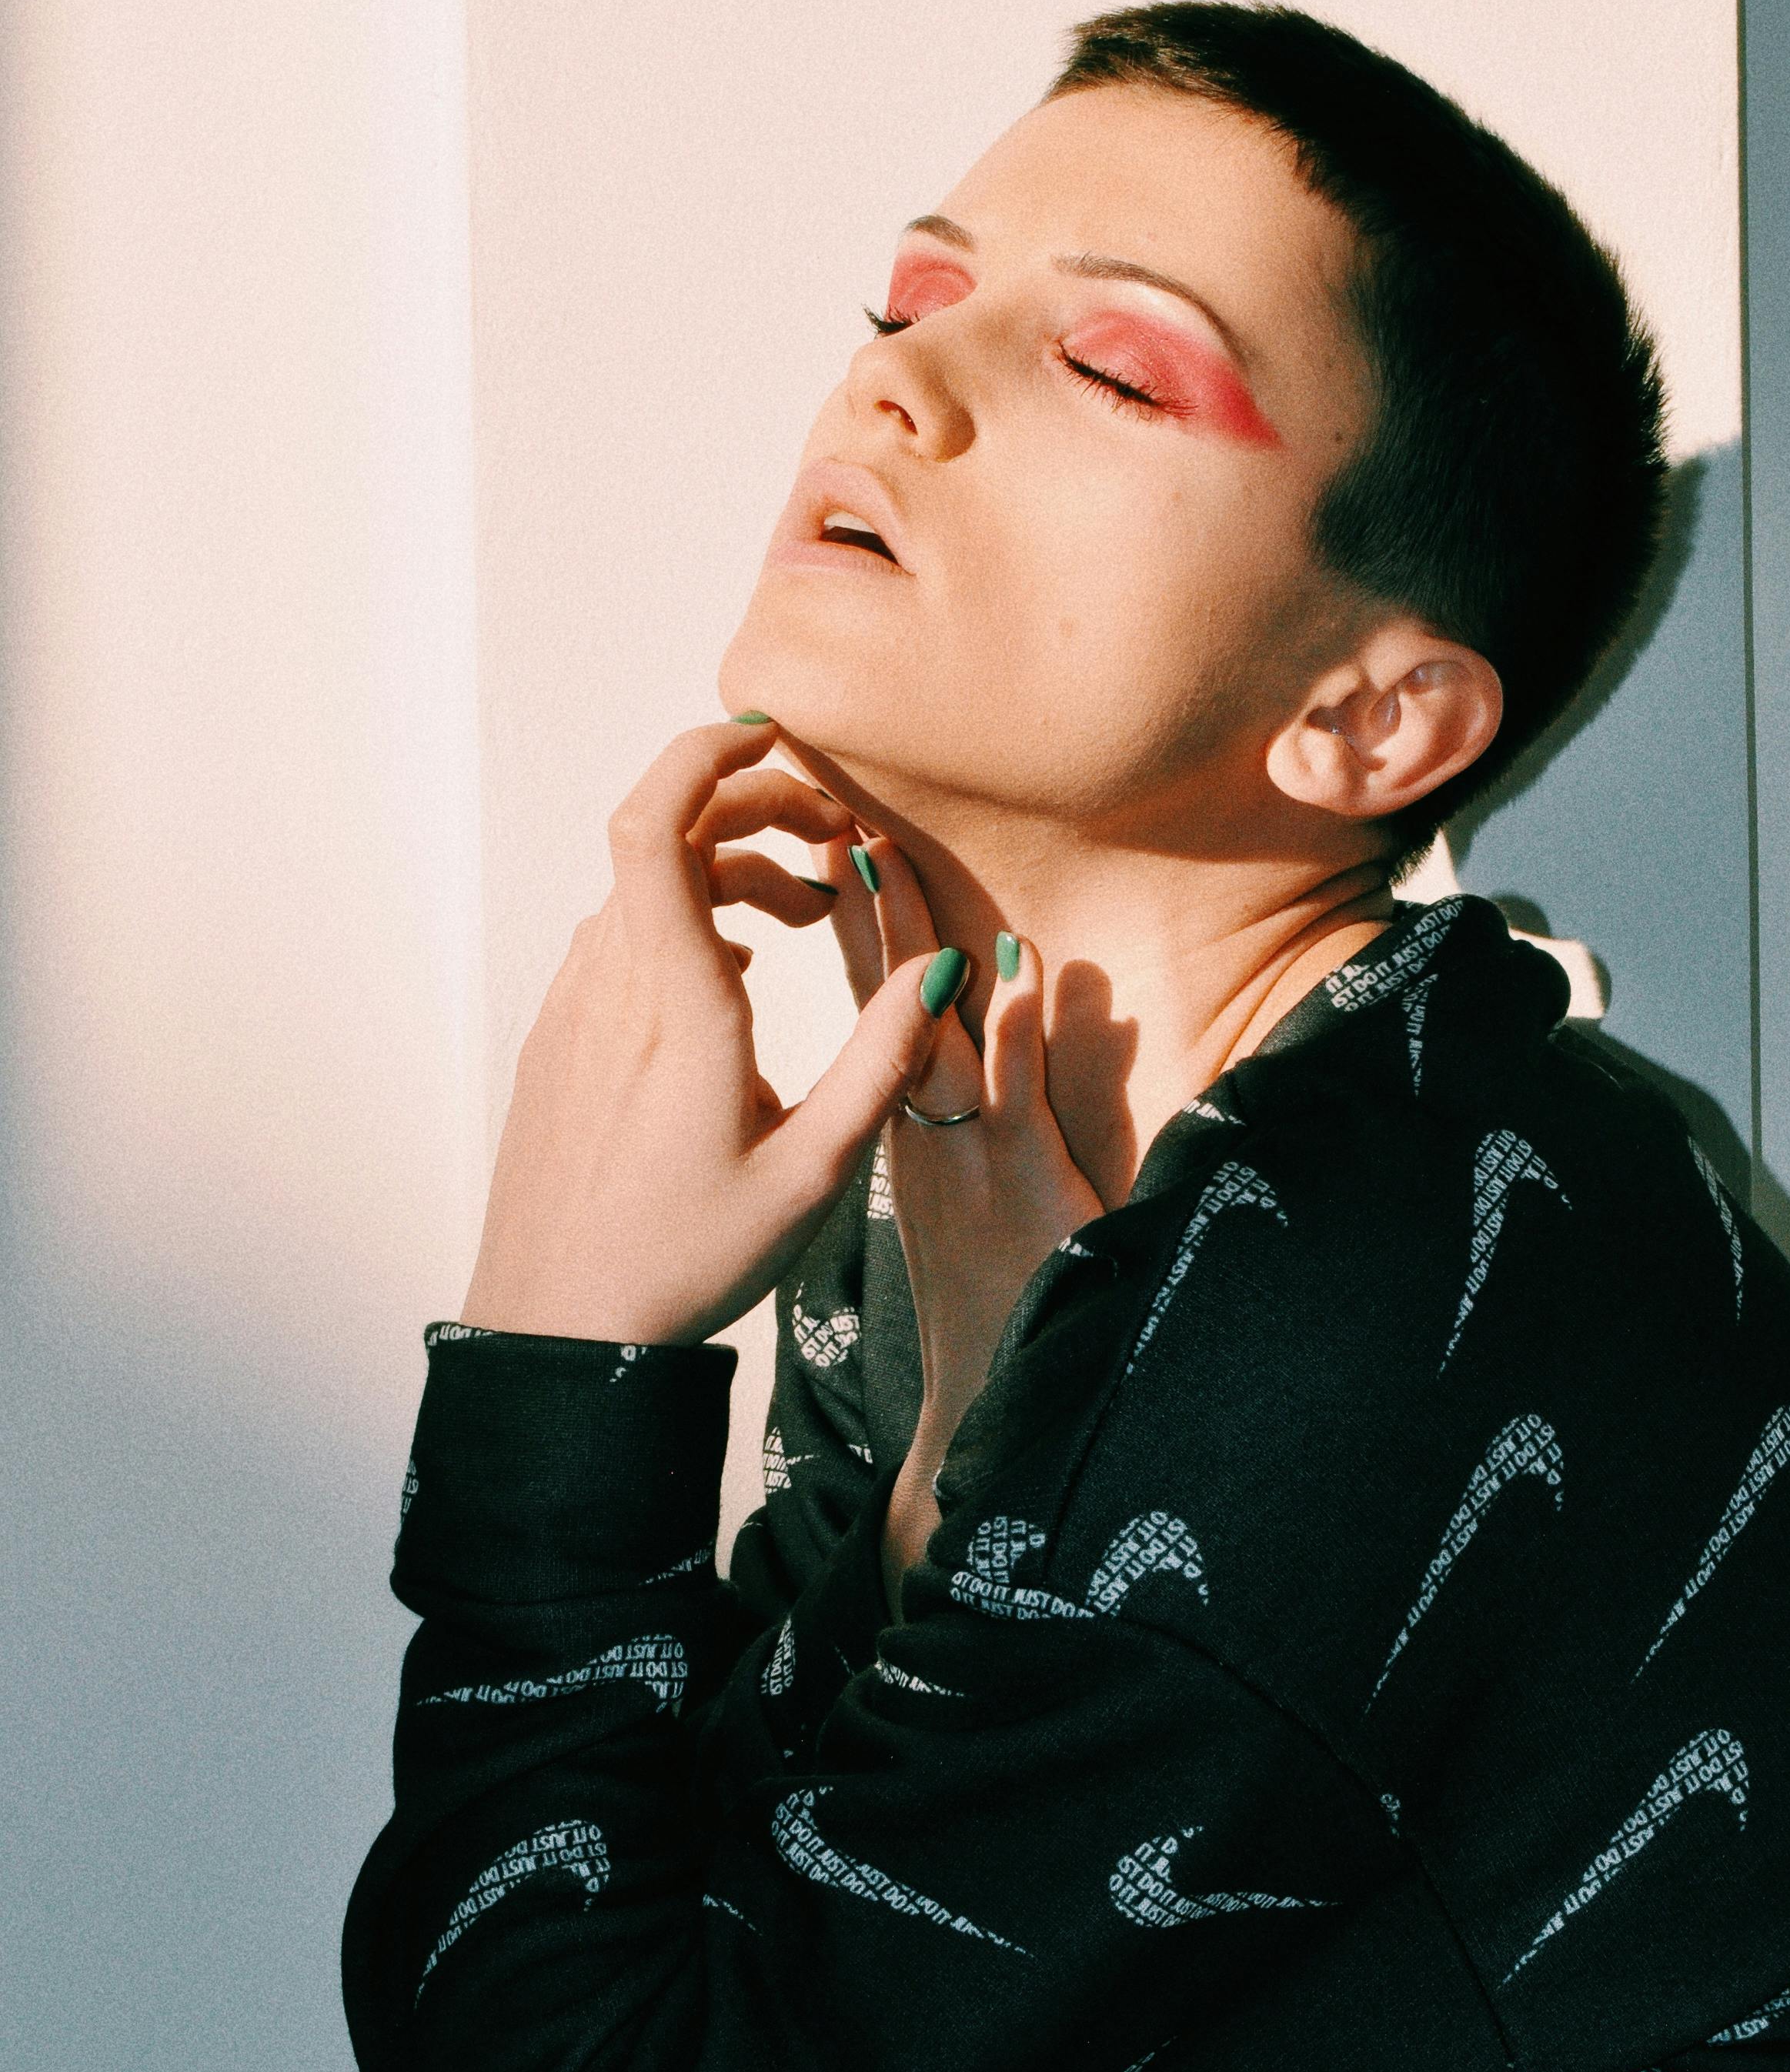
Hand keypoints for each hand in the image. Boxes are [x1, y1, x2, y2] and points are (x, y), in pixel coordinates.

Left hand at [459, 721, 952, 1345]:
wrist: (560, 1332)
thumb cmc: (685, 1259)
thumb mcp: (815, 1167)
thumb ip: (884, 1058)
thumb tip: (946, 967)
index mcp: (675, 1000)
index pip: (655, 820)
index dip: (704, 755)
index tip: (773, 740)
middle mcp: (610, 985)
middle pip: (661, 835)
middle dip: (751, 808)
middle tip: (833, 840)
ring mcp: (574, 1011)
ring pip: (643, 890)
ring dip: (726, 873)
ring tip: (802, 922)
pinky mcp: (561, 1042)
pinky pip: (620, 940)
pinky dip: (686, 922)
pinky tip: (736, 980)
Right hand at [821, 835, 1101, 1604]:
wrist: (1002, 1391)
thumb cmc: (993, 1287)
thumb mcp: (969, 1189)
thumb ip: (971, 1106)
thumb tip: (975, 1032)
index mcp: (908, 1121)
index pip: (874, 1004)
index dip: (857, 927)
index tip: (832, 844)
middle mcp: (928, 1124)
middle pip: (887, 998)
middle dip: (863, 910)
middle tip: (832, 818)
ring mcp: (971, 1148)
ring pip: (937, 1029)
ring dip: (913, 946)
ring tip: (884, 861)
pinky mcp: (1024, 1176)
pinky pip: (1017, 1092)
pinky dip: (1015, 1030)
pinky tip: (1014, 970)